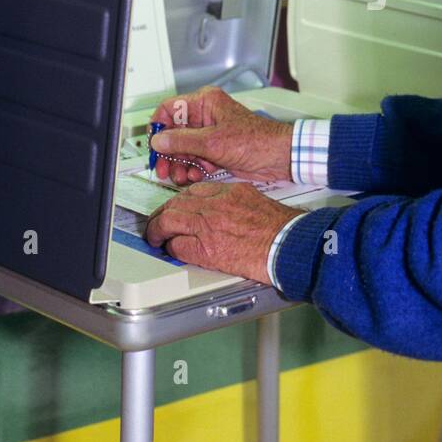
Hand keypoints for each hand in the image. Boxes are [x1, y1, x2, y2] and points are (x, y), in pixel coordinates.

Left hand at [145, 180, 306, 282]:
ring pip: (168, 222)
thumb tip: (220, 208)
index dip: (178, 201)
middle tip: (157, 223)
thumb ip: (232, 200)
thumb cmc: (279, 227)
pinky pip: (177, 246)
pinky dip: (171, 248)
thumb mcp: (254, 199)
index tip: (175, 208)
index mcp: (226, 191)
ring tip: (156, 237)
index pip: (192, 191)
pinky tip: (172, 250)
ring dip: (158, 230)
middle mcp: (214, 205)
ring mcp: (207, 226)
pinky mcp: (206, 249)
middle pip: (174, 204)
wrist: (286, 244)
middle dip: (161, 214)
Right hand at [149, 86, 292, 185]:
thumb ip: (182, 141)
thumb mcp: (212, 142)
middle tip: (163, 169)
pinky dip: (193, 169)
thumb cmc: (256, 141)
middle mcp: (206, 116)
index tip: (154, 145)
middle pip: (174, 133)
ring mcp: (210, 134)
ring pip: (184, 149)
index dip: (159, 127)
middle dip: (169, 153)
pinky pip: (195, 159)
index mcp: (205, 102)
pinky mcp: (216, 150)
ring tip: (182, 176)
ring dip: (181, 164)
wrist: (278, 158)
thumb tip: (158, 140)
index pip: (170, 109)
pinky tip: (196, 176)